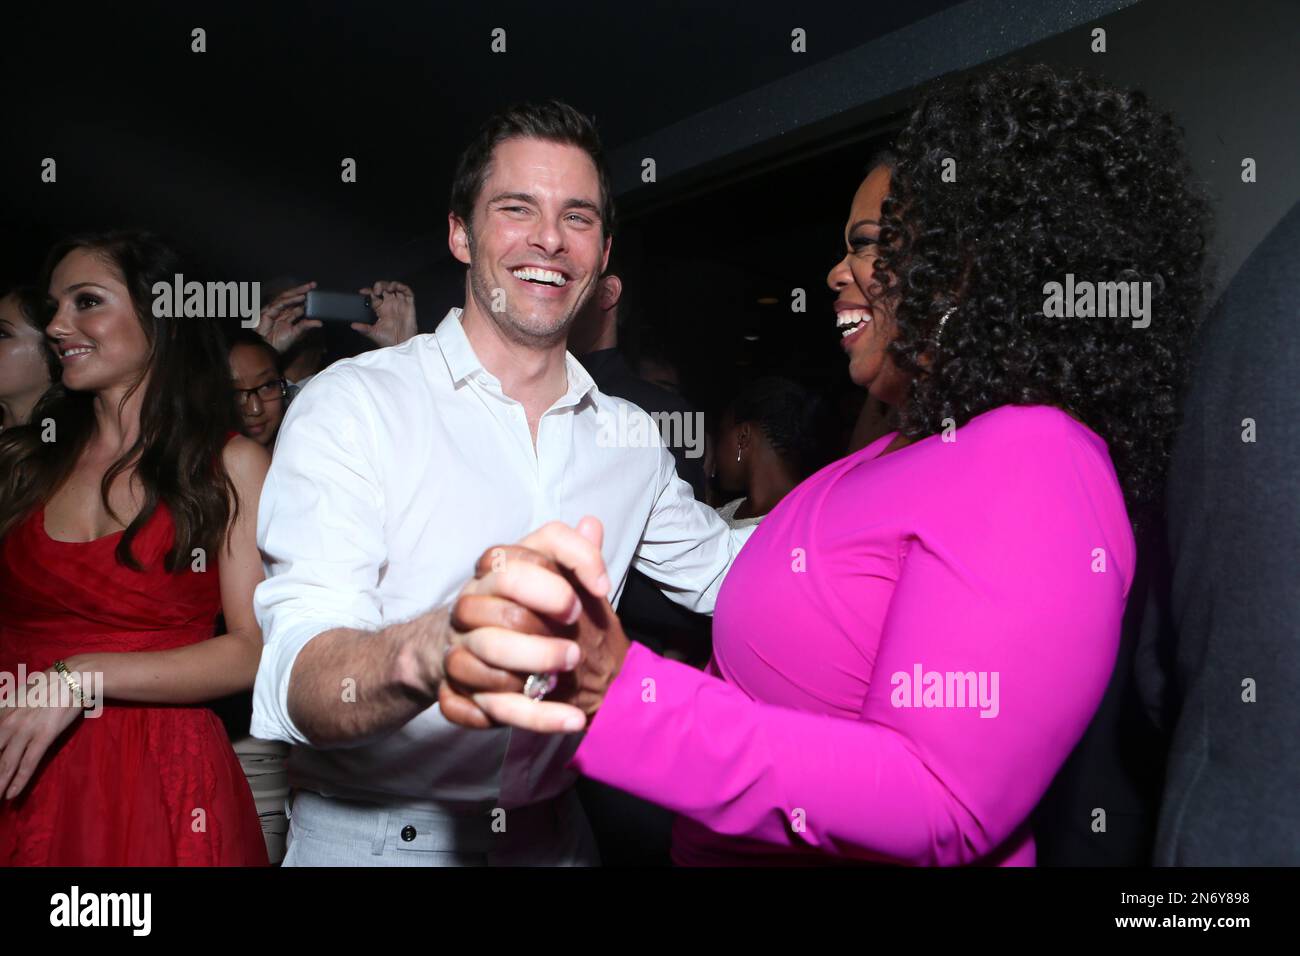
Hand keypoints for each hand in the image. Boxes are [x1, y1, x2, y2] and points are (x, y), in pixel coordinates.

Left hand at [0, 670, 85, 799]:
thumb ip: (6, 713)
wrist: (73, 676)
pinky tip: (11, 795)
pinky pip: (28, 764)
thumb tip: (1, 723)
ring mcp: (25, 730)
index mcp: (0, 713)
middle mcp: (7, 723)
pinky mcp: (43, 736)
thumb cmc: (48, 686)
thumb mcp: (18, 697)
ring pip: (5, 765)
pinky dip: (18, 782)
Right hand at [256, 281, 321, 351]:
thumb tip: (320, 323)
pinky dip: (291, 300)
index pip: (297, 303)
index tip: (315, 291)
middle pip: (292, 297)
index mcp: (287, 315)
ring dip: (297, 292)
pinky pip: (281, 303)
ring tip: (308, 289)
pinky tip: (300, 297)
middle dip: (302, 290)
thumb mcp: (296, 333)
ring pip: (286, 297)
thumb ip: (306, 326)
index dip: (306, 297)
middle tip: (313, 285)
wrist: (267, 349)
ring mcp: (274, 310)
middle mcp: (281, 311)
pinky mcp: (268, 312)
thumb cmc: (279, 342)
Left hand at [355, 281, 415, 346]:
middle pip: (385, 289)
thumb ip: (364, 328)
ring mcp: (400, 304)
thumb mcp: (373, 333)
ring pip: (396, 288)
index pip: (374, 296)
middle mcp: (390, 305)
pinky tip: (397, 288)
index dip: (369, 291)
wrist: (401, 345)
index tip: (362, 292)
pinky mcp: (409, 306)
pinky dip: (403, 287)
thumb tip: (353, 325)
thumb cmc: (388, 340)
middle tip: (376, 290)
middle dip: (380, 285)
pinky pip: (408, 293)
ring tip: (387, 288)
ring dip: (391, 284)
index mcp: (381, 309)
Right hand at [440, 520, 630, 733]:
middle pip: (501, 611)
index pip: (516, 559)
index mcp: (493, 572)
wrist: (458, 651)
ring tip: (569, 673)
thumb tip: (592, 523)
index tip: (600, 591)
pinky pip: (486, 706)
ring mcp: (459, 648)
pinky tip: (571, 719)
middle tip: (578, 647)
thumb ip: (571, 554)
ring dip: (533, 666)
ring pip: (486, 655)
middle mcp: (470, 605)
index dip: (558, 574)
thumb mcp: (549, 578)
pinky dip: (533, 717)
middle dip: (544, 631)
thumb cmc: (519, 608)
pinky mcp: (457, 691)